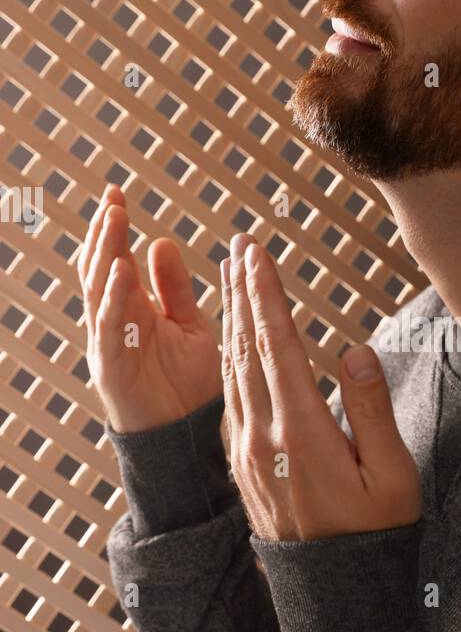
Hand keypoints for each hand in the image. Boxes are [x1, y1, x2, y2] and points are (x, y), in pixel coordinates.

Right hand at [79, 185, 222, 433]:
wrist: (186, 437)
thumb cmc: (186, 385)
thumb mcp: (189, 326)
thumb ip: (174, 288)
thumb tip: (160, 241)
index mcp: (132, 309)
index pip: (115, 259)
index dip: (114, 228)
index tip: (116, 194)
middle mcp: (115, 321)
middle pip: (101, 268)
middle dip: (105, 233)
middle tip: (112, 198)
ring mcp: (108, 343)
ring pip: (99, 290)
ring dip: (106, 253)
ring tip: (115, 219)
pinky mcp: (111, 367)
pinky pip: (110, 327)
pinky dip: (114, 298)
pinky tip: (122, 271)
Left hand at [222, 233, 420, 541]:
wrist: (333, 593)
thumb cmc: (374, 532)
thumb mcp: (390, 474)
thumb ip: (370, 410)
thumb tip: (352, 349)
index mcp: (302, 432)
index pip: (278, 347)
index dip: (266, 296)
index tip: (258, 254)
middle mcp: (265, 436)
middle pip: (247, 349)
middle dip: (243, 294)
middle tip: (240, 248)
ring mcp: (249, 452)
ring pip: (233, 372)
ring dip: (232, 321)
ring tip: (233, 279)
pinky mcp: (245, 465)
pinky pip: (230, 399)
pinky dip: (230, 359)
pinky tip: (233, 341)